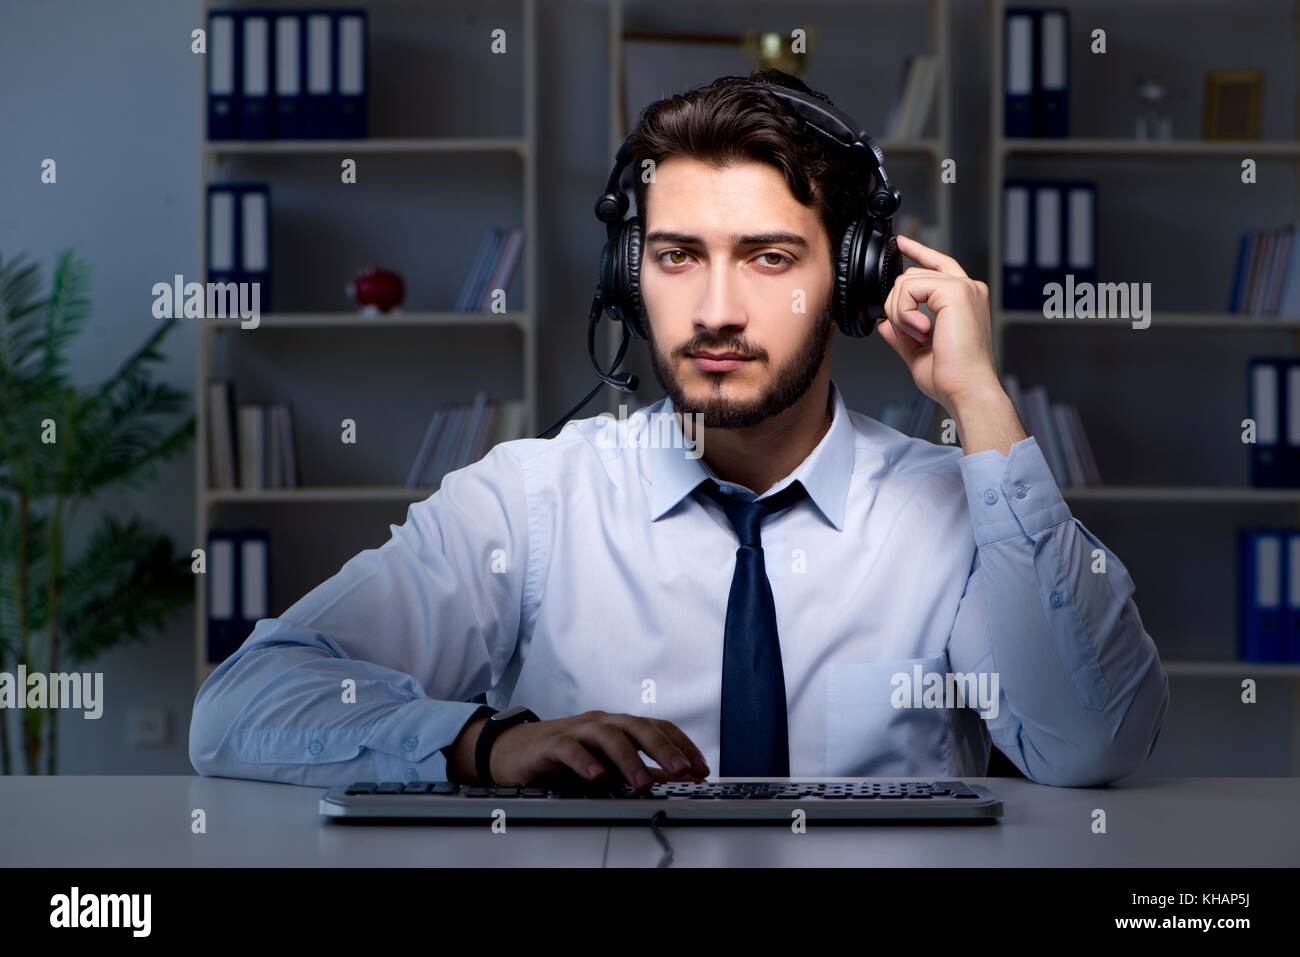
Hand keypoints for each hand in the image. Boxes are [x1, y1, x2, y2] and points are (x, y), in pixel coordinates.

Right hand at [489, 710, 710, 787]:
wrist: (513, 750)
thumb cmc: (564, 756)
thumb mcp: (606, 763)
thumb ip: (637, 769)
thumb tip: (674, 781)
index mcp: (618, 725)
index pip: (657, 727)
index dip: (681, 745)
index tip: (700, 767)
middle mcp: (601, 722)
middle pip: (638, 727)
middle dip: (663, 749)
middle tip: (682, 771)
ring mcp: (576, 730)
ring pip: (608, 736)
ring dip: (629, 759)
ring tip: (644, 783)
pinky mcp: (550, 743)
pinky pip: (569, 749)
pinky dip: (584, 762)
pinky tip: (596, 777)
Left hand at [875, 234, 1001, 415]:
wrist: (967, 389)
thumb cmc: (953, 378)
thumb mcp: (919, 354)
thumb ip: (902, 336)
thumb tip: (886, 324)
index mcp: (964, 300)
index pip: (938, 265)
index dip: (918, 251)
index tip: (901, 243)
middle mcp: (968, 289)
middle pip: (912, 275)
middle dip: (897, 305)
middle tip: (912, 334)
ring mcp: (963, 287)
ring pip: (906, 281)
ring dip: (900, 313)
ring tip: (919, 336)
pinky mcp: (955, 291)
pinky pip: (909, 287)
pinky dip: (904, 312)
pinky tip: (921, 331)